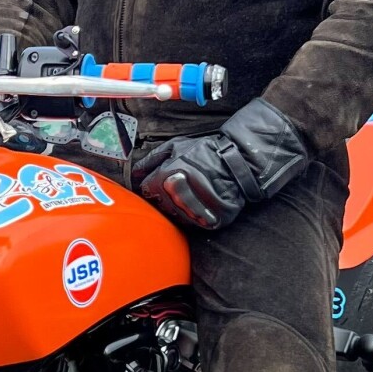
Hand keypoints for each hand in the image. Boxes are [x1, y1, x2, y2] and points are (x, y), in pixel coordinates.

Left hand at [132, 98, 308, 230]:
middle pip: (160, 206)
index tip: (160, 184)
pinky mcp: (213, 219)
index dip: (152, 187)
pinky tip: (199, 206)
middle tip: (176, 191)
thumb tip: (132, 173)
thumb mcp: (175, 146)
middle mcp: (180, 192)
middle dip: (164, 199)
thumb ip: (150, 159)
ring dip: (179, 210)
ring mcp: (196, 208)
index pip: (147, 189)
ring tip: (190, 196)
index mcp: (168, 174)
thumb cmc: (205, 152)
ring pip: (176, 217)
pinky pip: (195, 225)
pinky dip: (194, 219)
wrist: (240, 160)